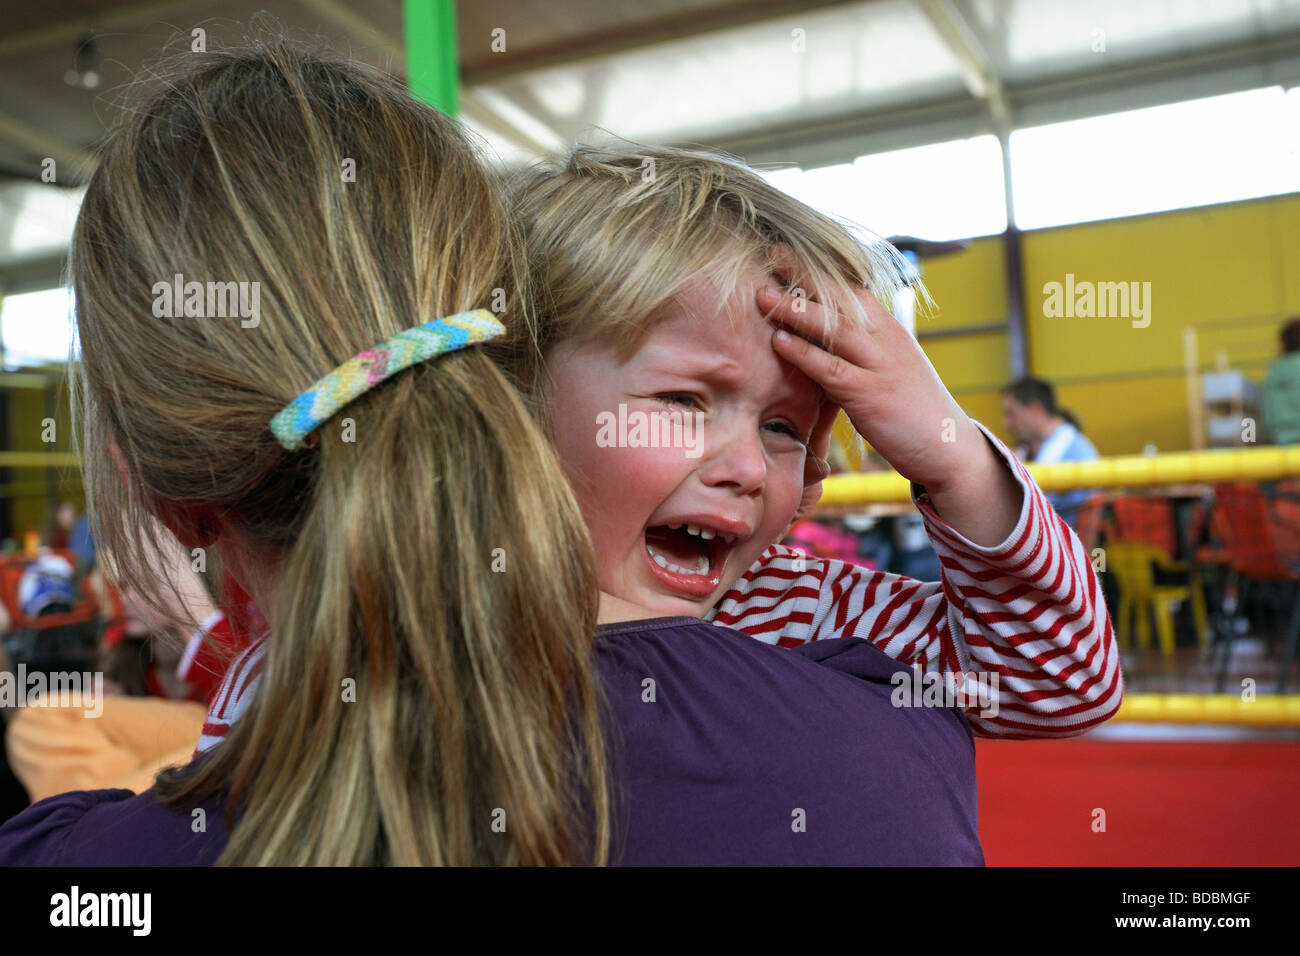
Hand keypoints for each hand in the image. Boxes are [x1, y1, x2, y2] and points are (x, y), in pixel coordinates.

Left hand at [761, 248, 1021, 545]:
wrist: (950, 448)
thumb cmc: (915, 413)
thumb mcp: (891, 371)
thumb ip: (862, 353)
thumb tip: (826, 344)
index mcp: (890, 331)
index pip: (854, 290)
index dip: (822, 270)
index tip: (793, 253)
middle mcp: (885, 341)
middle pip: (842, 299)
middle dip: (805, 275)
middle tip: (773, 252)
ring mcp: (879, 366)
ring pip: (833, 328)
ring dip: (795, 310)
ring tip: (762, 295)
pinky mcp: (870, 396)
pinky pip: (831, 369)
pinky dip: (804, 353)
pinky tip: (779, 341)